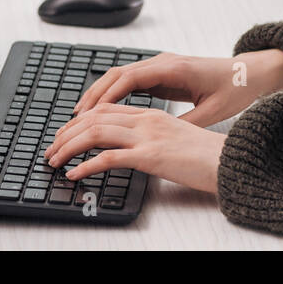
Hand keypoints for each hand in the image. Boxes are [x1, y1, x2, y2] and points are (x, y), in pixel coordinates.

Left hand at [44, 104, 226, 193]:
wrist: (231, 160)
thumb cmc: (208, 154)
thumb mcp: (178, 137)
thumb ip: (155, 137)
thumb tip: (136, 149)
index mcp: (152, 113)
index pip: (106, 109)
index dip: (80, 120)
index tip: (65, 134)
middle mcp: (147, 119)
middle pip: (95, 117)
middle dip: (67, 132)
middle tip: (51, 149)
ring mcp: (148, 135)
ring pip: (95, 133)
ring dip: (69, 147)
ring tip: (54, 161)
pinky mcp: (151, 154)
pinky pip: (108, 157)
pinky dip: (86, 166)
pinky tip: (75, 174)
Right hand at [68, 48, 282, 126]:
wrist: (251, 72)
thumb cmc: (235, 88)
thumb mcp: (213, 112)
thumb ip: (185, 123)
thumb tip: (162, 140)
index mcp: (173, 68)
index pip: (129, 77)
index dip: (105, 95)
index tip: (87, 113)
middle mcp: (163, 62)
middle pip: (117, 74)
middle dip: (93, 94)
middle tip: (73, 117)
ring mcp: (161, 66)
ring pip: (121, 76)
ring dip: (100, 93)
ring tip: (80, 115)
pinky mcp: (163, 73)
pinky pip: (131, 81)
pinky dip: (114, 93)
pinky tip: (103, 110)